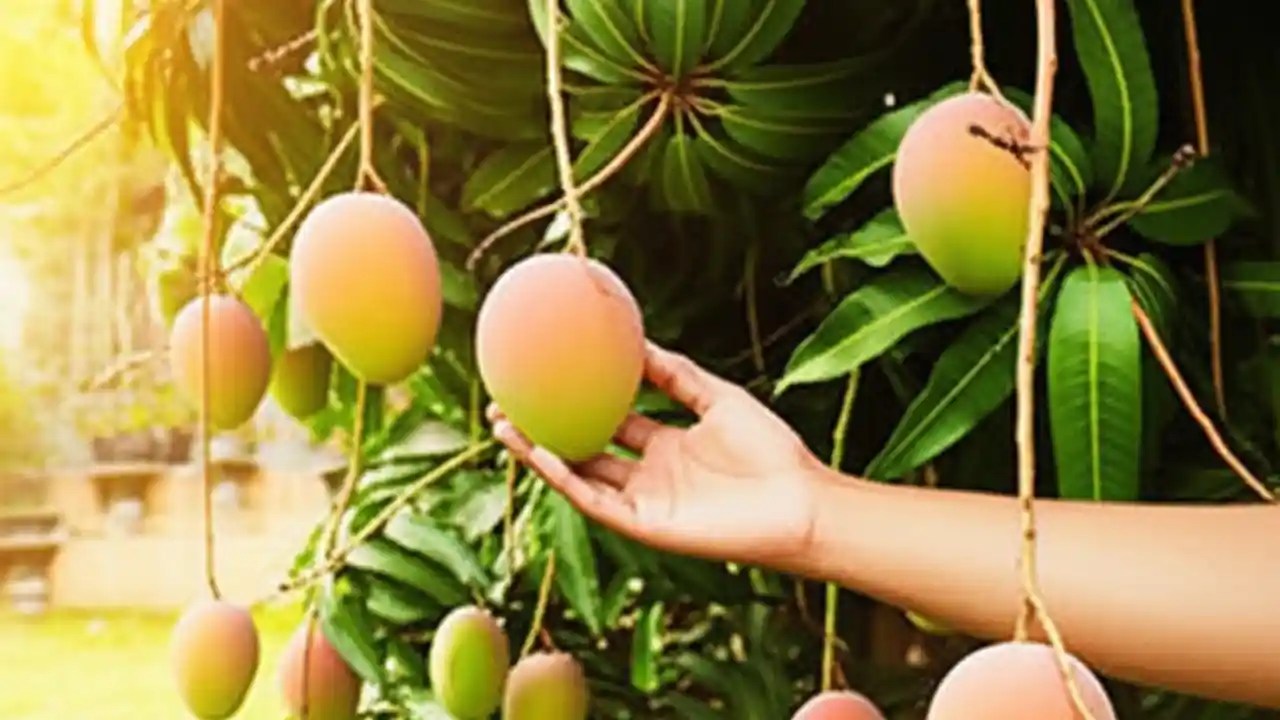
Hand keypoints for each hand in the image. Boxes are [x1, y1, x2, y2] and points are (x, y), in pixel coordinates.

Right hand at [488, 341, 829, 568]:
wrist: (798, 499)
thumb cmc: (770, 450)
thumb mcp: (716, 398)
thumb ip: (676, 374)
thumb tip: (639, 340)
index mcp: (666, 445)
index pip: (610, 421)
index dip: (577, 401)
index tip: (547, 373)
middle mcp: (648, 473)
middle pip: (582, 449)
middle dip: (542, 428)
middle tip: (504, 402)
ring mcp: (643, 499)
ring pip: (578, 475)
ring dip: (538, 453)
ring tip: (501, 426)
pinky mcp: (644, 523)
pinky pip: (595, 499)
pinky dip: (566, 477)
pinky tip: (542, 450)